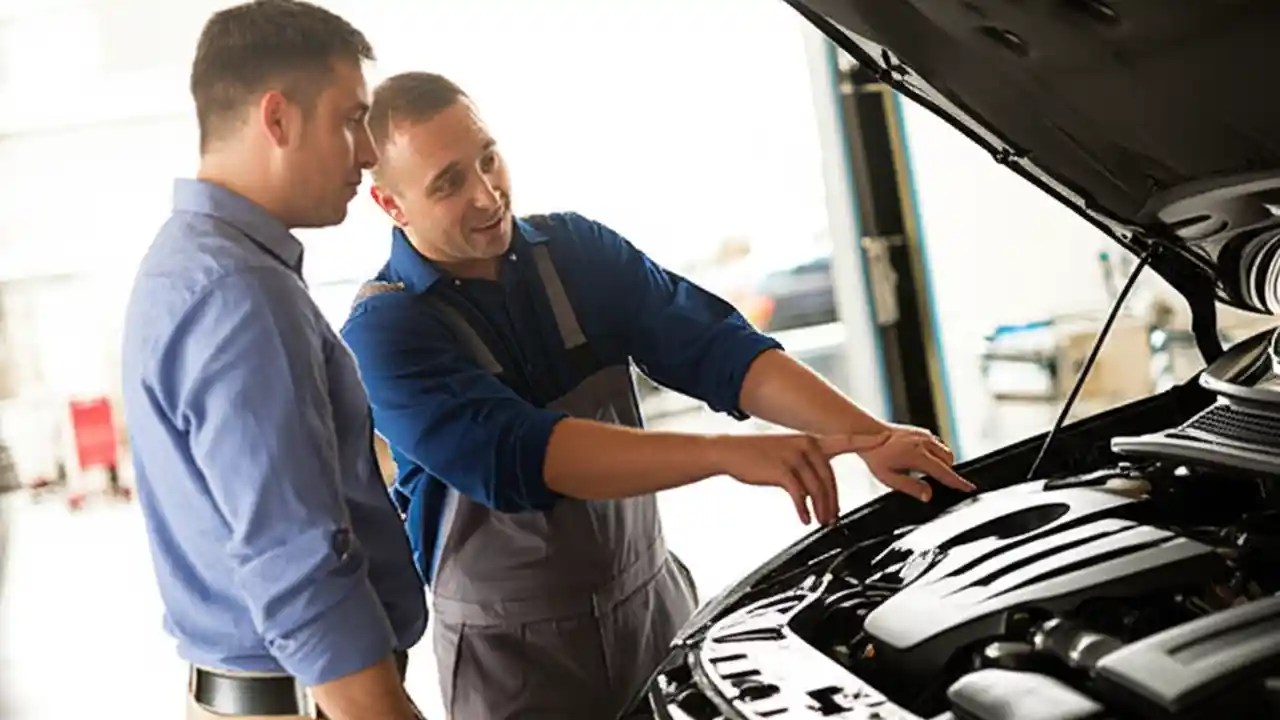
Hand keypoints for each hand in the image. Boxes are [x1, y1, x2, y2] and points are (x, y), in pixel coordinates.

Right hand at [711, 431, 889, 524]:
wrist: (730, 452)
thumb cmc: (756, 456)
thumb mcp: (785, 453)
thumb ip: (805, 465)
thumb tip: (818, 489)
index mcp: (810, 439)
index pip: (845, 439)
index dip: (865, 440)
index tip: (884, 439)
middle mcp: (806, 444)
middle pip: (830, 477)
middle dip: (833, 501)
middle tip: (832, 519)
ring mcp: (794, 455)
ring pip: (818, 488)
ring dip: (821, 509)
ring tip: (821, 522)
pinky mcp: (782, 469)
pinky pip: (800, 494)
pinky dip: (803, 509)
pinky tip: (803, 518)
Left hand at [860, 424, 974, 500]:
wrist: (869, 434)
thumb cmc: (877, 457)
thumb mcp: (890, 478)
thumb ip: (911, 488)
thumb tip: (929, 495)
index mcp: (917, 455)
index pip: (944, 472)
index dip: (958, 482)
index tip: (970, 488)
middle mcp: (924, 443)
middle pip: (949, 461)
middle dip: (946, 472)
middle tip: (933, 481)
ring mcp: (924, 435)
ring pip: (945, 451)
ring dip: (942, 462)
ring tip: (924, 470)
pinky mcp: (922, 431)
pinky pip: (938, 444)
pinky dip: (936, 453)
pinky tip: (922, 459)